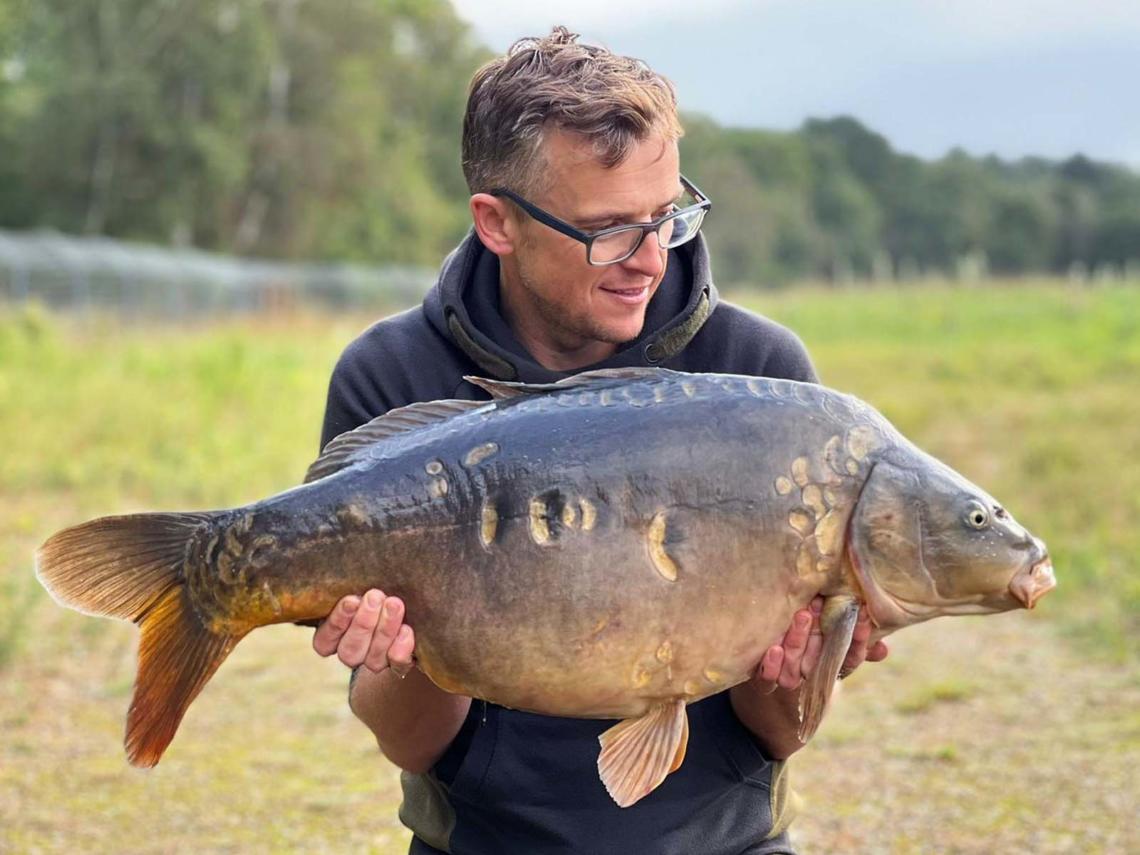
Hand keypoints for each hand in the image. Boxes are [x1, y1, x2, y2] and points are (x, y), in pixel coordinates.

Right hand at [312, 588, 414, 675]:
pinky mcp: (398, 663)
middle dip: (363, 623)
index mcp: (332, 636)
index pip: (325, 640)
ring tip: (394, 604)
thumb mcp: (357, 584)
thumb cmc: (374, 586)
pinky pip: (398, 664)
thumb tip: (338, 558)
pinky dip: (401, 648)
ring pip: (374, 658)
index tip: (351, 600)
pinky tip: (407, 630)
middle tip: (374, 596)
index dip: (338, 622)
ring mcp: (375, 661)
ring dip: (384, 629)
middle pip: (350, 650)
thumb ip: (350, 583)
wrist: (405, 600)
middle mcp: (352, 652)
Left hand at [752, 596, 888, 692]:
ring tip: (802, 616)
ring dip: (798, 644)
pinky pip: (767, 680)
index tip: (863, 620)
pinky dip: (771, 667)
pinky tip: (774, 649)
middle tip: (820, 608)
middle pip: (820, 663)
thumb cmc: (805, 634)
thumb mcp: (828, 629)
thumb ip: (852, 634)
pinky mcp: (764, 679)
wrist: (766, 654)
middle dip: (822, 637)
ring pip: (794, 671)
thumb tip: (884, 649)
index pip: (851, 659)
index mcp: (830, 663)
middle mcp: (810, 674)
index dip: (859, 642)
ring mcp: (786, 678)